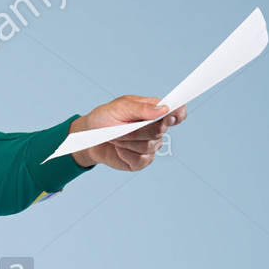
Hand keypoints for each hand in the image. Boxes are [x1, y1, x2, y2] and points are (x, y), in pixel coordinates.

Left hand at [69, 96, 187, 171]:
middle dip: (138, 130)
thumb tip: (163, 110)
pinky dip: (126, 154)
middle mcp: (156, 129)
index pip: (177, 113)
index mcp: (156, 111)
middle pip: (160, 131)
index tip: (171, 117)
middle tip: (122, 127)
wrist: (90, 138)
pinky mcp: (141, 161)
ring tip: (116, 136)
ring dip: (129, 141)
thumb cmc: (105, 118)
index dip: (178, 114)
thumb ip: (141, 108)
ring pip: (149, 146)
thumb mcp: (120, 107)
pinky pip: (141, 160)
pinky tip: (119, 149)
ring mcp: (150, 146)